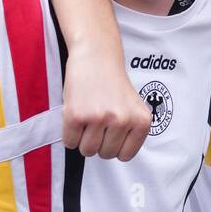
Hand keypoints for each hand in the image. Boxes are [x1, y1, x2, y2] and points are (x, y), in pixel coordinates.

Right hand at [61, 45, 150, 160]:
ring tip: (88, 116)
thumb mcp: (133, 108)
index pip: (125, 156)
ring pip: (87, 151)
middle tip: (97, 120)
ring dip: (82, 138)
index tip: (111, 130)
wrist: (96, 55)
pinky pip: (69, 142)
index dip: (114, 146)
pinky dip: (69, 133)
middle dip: (97, 142)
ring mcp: (99, 118)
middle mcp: (123, 120)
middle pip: (105, 155)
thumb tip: (119, 155)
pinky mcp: (76, 115)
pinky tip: (76, 113)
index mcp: (142, 121)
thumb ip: (130, 132)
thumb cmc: (113, 84)